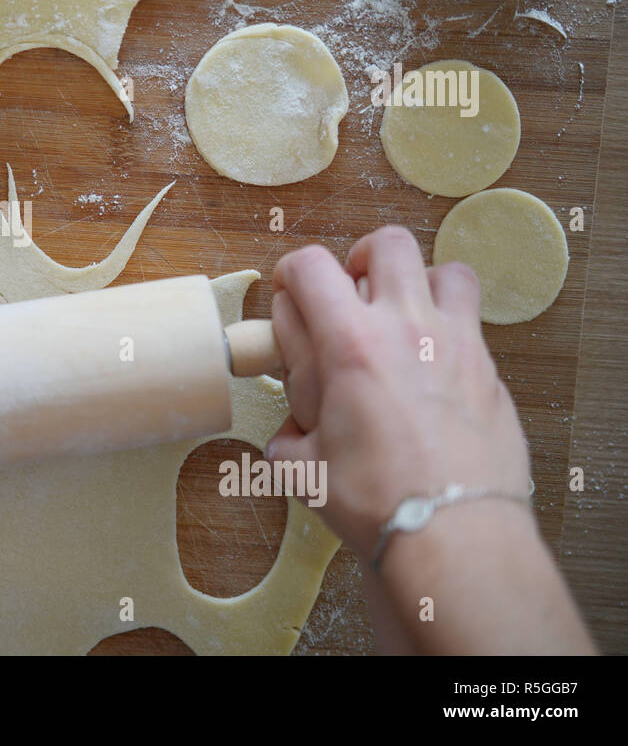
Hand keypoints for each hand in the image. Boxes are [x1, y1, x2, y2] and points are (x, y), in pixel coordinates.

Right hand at [265, 226, 592, 653]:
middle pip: (385, 245)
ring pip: (445, 270)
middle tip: (349, 292)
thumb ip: (288, 433)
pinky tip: (434, 367)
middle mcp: (407, 327)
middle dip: (358, 259)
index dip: (289, 278)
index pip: (310, 268)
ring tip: (402, 317)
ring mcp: (457, 344)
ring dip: (418, 283)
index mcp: (350, 342)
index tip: (289, 301)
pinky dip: (450, 328)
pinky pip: (473, 322)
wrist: (453, 532)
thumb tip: (290, 433)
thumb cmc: (375, 501)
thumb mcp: (301, 467)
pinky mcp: (489, 371)